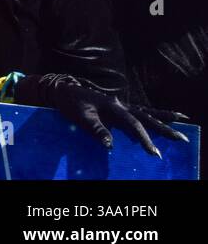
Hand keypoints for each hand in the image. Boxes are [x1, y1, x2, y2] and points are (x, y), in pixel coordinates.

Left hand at [15, 73, 190, 156]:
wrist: (63, 91)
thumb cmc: (71, 103)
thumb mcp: (80, 116)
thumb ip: (96, 129)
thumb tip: (110, 144)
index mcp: (113, 106)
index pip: (134, 125)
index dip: (144, 139)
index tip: (153, 152)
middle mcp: (119, 104)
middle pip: (147, 116)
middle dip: (165, 127)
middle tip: (182, 138)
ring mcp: (119, 104)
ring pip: (145, 111)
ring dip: (162, 116)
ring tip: (181, 118)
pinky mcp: (116, 107)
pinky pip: (137, 110)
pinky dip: (150, 113)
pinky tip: (160, 116)